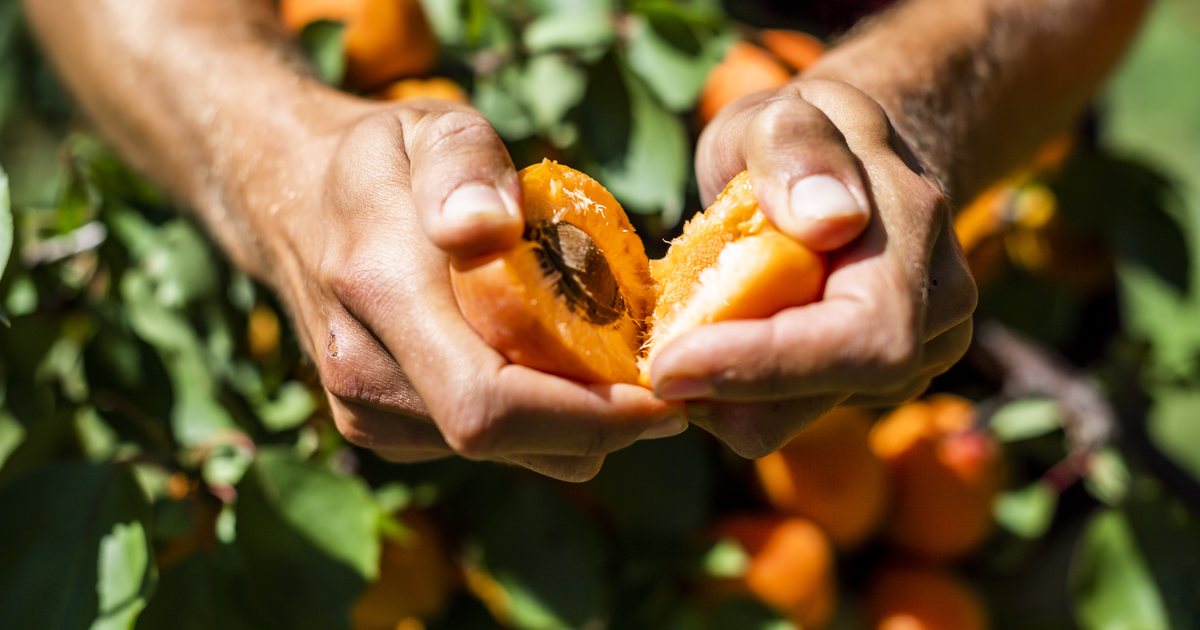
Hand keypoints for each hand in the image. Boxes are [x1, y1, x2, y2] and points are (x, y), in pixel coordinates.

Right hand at [256, 97, 682, 480]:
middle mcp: (361, 370)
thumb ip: (462, 164)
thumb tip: (487, 225)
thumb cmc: (384, 159)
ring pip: (505, 454)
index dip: (588, 418)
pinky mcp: (379, 427)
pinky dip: (540, 421)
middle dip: (601, 426)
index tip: (667, 395)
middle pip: (507, 441)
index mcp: (378, 290)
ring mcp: (363, 410)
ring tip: (616, 363)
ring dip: (576, 425)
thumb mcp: (431, 126)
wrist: (291, 200)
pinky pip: (484, 447)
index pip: (489, 402)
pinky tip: (556, 365)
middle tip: (666, 380)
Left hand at [649, 79, 976, 457]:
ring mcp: (912, 358)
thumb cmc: (809, 133)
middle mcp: (935, 312)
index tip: (669, 364)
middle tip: (653, 363)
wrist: (855, 163)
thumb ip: (797, 148)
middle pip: (828, 393)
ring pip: (799, 415)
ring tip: (678, 334)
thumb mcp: (786, 111)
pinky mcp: (870, 384)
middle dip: (728, 390)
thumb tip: (829, 220)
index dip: (766, 364)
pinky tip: (707, 341)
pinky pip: (788, 411)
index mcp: (916, 236)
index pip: (863, 336)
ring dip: (723, 393)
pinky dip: (733, 390)